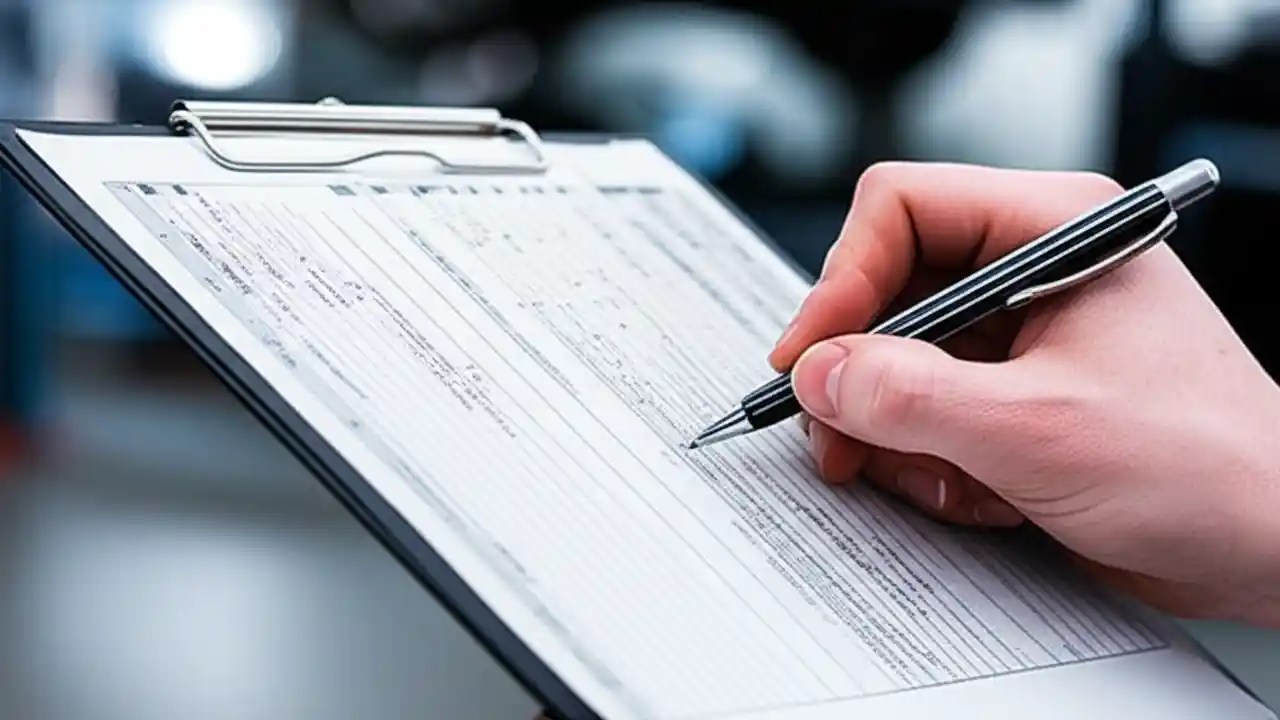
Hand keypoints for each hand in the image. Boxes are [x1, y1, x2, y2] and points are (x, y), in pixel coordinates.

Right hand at [772, 162, 1279, 626]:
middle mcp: (1032, 272)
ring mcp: (1020, 338)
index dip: (843, 277)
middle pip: (889, 291)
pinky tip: (983, 496)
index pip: (904, 209)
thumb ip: (911, 396)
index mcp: (1055, 230)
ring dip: (901, 434)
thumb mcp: (1037, 429)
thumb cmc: (1208, 467)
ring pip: (898, 363)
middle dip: (863, 375)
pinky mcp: (1012, 396)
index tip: (810, 353)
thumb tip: (819, 372)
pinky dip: (933, 464)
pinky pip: (926, 414)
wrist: (1271, 547)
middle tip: (840, 434)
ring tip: (949, 480)